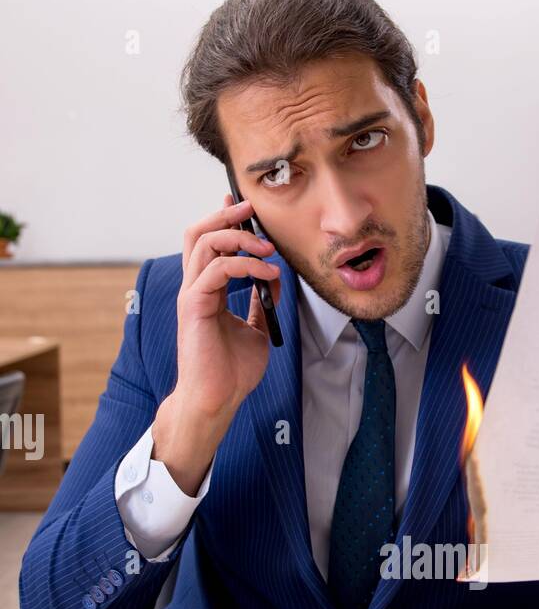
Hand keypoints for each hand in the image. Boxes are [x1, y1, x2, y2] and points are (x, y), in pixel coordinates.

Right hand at [153, 194, 281, 492]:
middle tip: (251, 211)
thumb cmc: (232, 372)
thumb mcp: (256, 329)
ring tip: (268, 250)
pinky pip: (218, 269)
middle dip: (226, 216)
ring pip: (205, 243)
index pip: (209, 244)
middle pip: (199, 233)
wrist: (218, 400)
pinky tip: (268, 275)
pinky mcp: (194, 305)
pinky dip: (247, 266)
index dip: (224, 220)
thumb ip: (262, 302)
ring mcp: (192, 295)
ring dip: (240, 239)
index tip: (245, 209)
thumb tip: (276, 279)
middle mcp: (195, 287)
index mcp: (206, 291)